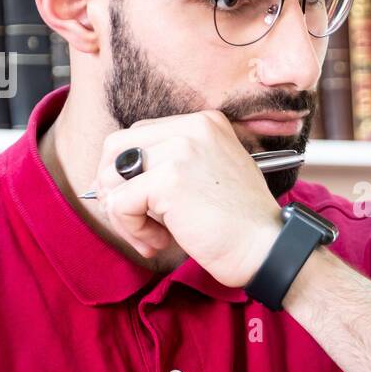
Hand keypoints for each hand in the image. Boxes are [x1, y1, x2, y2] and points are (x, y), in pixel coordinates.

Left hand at [88, 110, 282, 286]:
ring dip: (123, 214)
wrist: (266, 248)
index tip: (142, 206)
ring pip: (112, 176)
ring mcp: (179, 150)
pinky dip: (131, 230)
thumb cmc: (238, 224)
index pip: (139, 135)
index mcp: (203, 123)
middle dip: (115, 189)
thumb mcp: (205, 177)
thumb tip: (104, 181)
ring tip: (152, 236)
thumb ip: (165, 168)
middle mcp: (192, 128)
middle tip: (136, 222)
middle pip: (116, 147)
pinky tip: (158, 242)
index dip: (128, 173)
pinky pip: (119, 204)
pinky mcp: (168, 180)